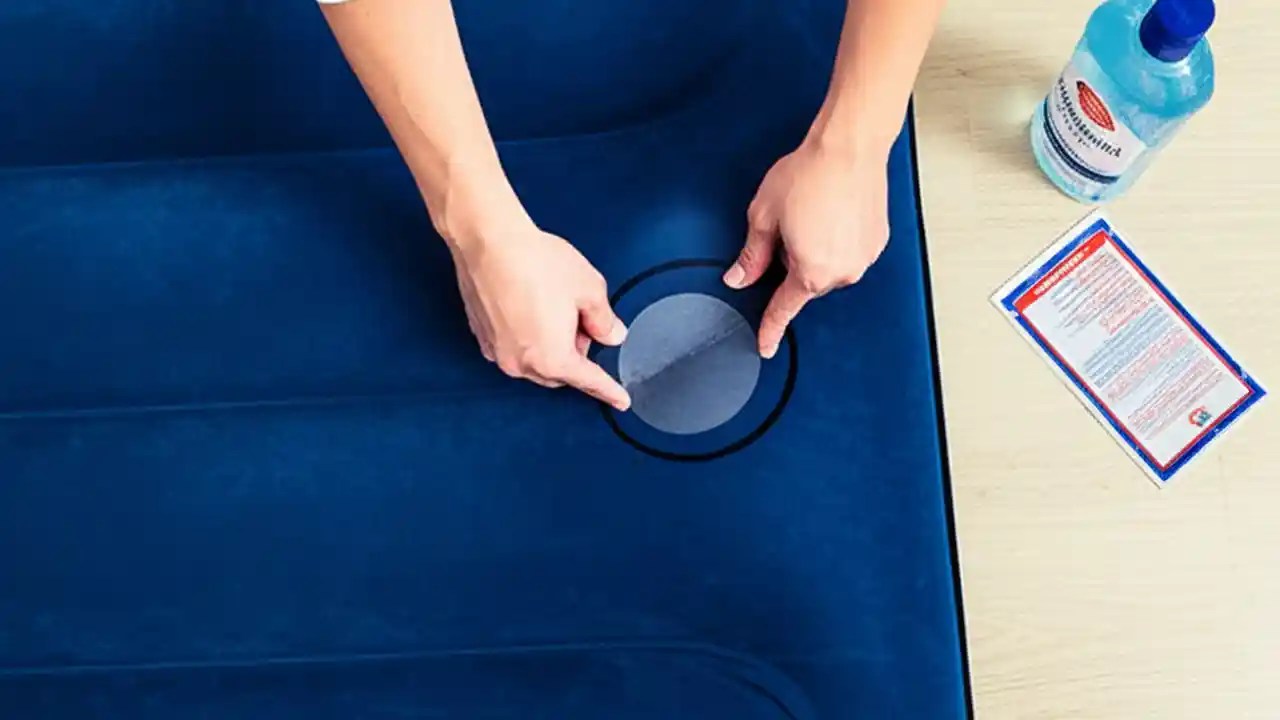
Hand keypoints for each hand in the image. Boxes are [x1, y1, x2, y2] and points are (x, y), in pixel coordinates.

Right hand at [450, 217, 630, 410]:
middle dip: (575, 353)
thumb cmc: (536, 263)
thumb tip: (612, 336)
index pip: (589, 381)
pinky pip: (513, 348)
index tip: (621, 401)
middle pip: (560, 373)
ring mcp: (497, 351)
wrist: (488, 241)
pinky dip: (527, 337)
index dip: (608, 390)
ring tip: (553, 306)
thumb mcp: (588, 290)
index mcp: (552, 358)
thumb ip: (605, 321)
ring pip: (535, 361)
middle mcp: (521, 363)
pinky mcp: (482, 335)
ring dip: (550, 345)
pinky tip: (530, 307)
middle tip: (581, 319)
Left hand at [724, 140, 889, 357]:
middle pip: (806, 283)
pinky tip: (830, 212)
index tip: (765, 346)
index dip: (771, 329)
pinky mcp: (876, 242)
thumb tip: (739, 278)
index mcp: (811, 272)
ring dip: (815, 250)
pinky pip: (847, 253)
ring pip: (828, 268)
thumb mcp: (764, 216)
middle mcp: (842, 272)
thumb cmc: (810, 174)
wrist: (849, 147)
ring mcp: (863, 258)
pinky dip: (835, 240)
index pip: (784, 310)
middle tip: (788, 225)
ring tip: (813, 212)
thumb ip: (751, 255)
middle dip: (792, 262)